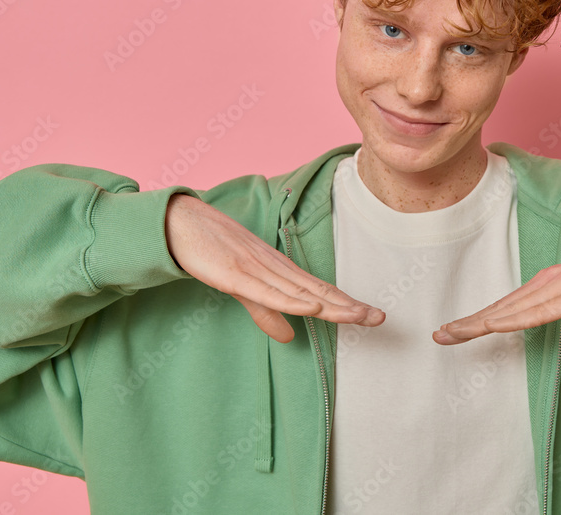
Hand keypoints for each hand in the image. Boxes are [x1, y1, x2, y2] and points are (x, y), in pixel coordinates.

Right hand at [164, 193, 384, 342]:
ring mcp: (258, 270)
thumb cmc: (213, 251)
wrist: (181, 223)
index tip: (372, 316)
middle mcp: (276, 269)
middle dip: (350, 306)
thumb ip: (265, 312)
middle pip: (319, 290)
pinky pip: (268, 292)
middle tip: (380, 318)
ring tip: (359, 316)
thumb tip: (289, 338)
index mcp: (280, 271)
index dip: (346, 304)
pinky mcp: (237, 275)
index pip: (321, 290)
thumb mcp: (243, 289)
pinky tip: (313, 308)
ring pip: (301, 292)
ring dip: (332, 305)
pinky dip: (293, 301)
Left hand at [432, 240, 560, 344]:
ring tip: (453, 334)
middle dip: (468, 323)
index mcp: (549, 282)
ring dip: (481, 323)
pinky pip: (540, 312)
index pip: (507, 305)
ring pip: (513, 310)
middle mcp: (548, 280)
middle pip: (501, 307)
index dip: (478, 318)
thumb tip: (546, 318)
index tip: (454, 330)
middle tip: (439, 336)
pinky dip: (514, 320)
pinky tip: (495, 327)